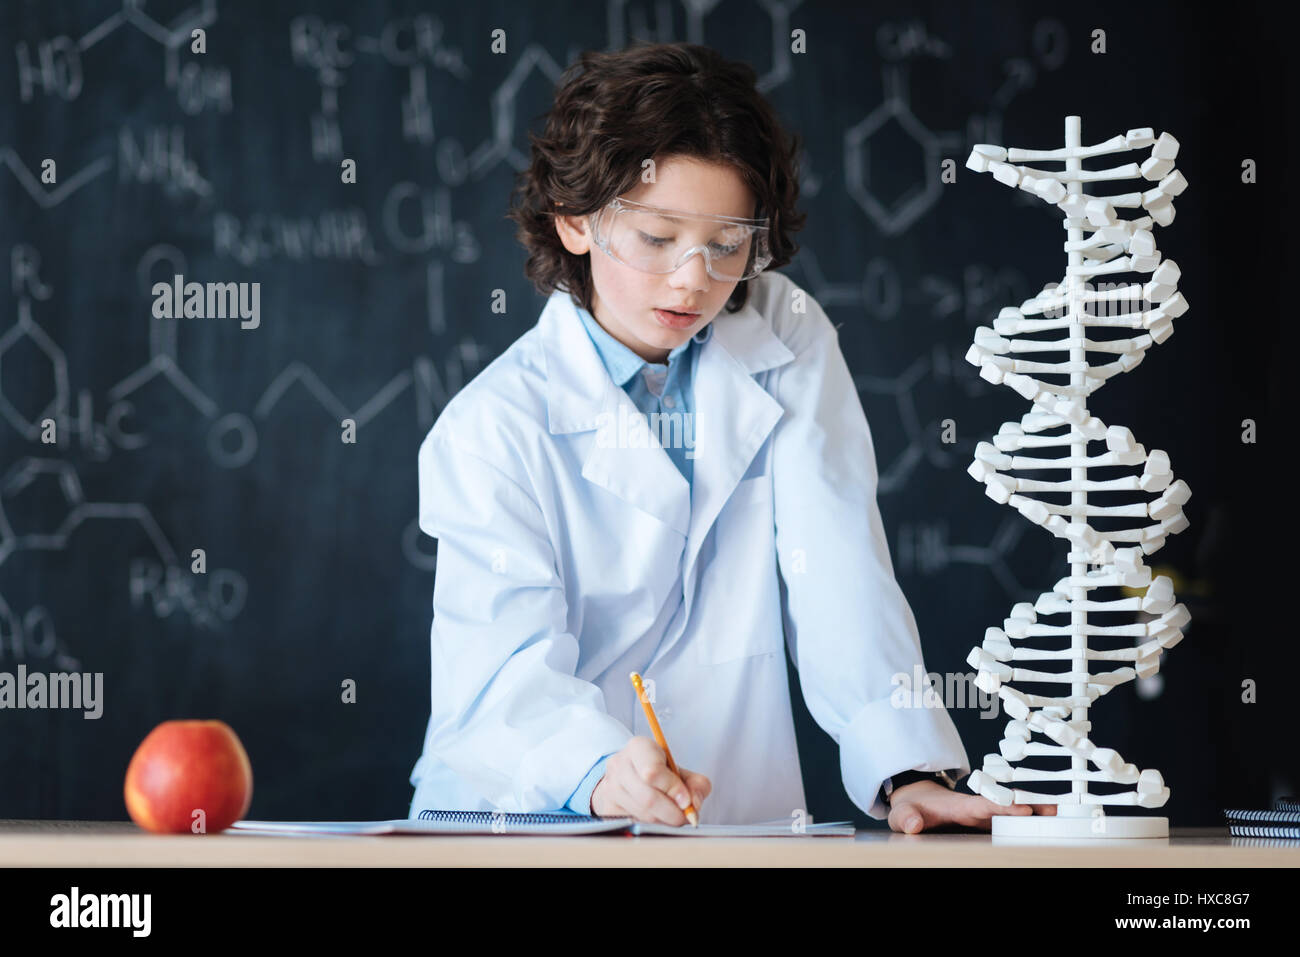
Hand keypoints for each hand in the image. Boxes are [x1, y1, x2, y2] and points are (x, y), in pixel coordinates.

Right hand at [590, 736, 710, 824]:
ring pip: (642, 813)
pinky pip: (634, 823)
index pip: (652, 771)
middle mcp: (619, 764)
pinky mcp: (607, 807)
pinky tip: (657, 818)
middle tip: (685, 816)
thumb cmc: (658, 771)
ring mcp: (610, 787)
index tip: (686, 800)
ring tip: (673, 815)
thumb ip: (696, 784)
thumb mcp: (680, 770)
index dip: (673, 789)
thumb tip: (693, 805)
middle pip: (648, 797)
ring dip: (664, 820)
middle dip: (672, 812)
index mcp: (638, 747)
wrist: (627, 774)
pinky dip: (651, 825)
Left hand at [886, 779, 1057, 832]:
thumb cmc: (911, 808)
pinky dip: (1026, 823)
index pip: (984, 805)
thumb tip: (914, 824)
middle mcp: (976, 809)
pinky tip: (1045, 827)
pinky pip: (1008, 823)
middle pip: (1006, 807)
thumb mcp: (902, 814)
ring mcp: (983, 817)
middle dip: (1030, 806)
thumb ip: (907, 818)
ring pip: (1011, 815)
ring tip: (1059, 816)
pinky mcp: (985, 825)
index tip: (1023, 808)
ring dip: (1034, 813)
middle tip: (1055, 809)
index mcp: (959, 806)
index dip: (1003, 806)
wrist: (915, 801)